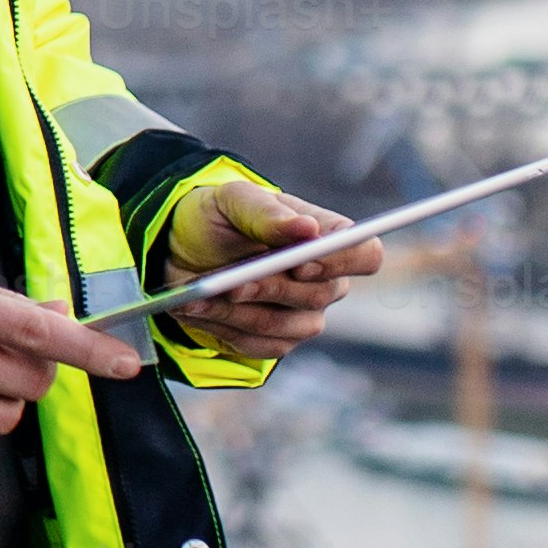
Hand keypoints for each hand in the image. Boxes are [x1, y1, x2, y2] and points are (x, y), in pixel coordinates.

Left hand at [153, 177, 386, 364]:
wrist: (182, 249)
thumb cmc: (217, 217)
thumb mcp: (232, 201)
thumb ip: (266, 214)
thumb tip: (307, 230)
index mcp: (326, 237)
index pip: (365, 254)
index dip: (339, 263)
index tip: (299, 264)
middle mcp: (326, 281)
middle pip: (318, 295)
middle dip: (268, 288)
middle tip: (229, 284)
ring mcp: (304, 315)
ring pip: (284, 326)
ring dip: (236, 312)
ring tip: (196, 297)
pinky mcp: (278, 341)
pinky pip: (259, 346)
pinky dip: (222, 328)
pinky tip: (194, 310)